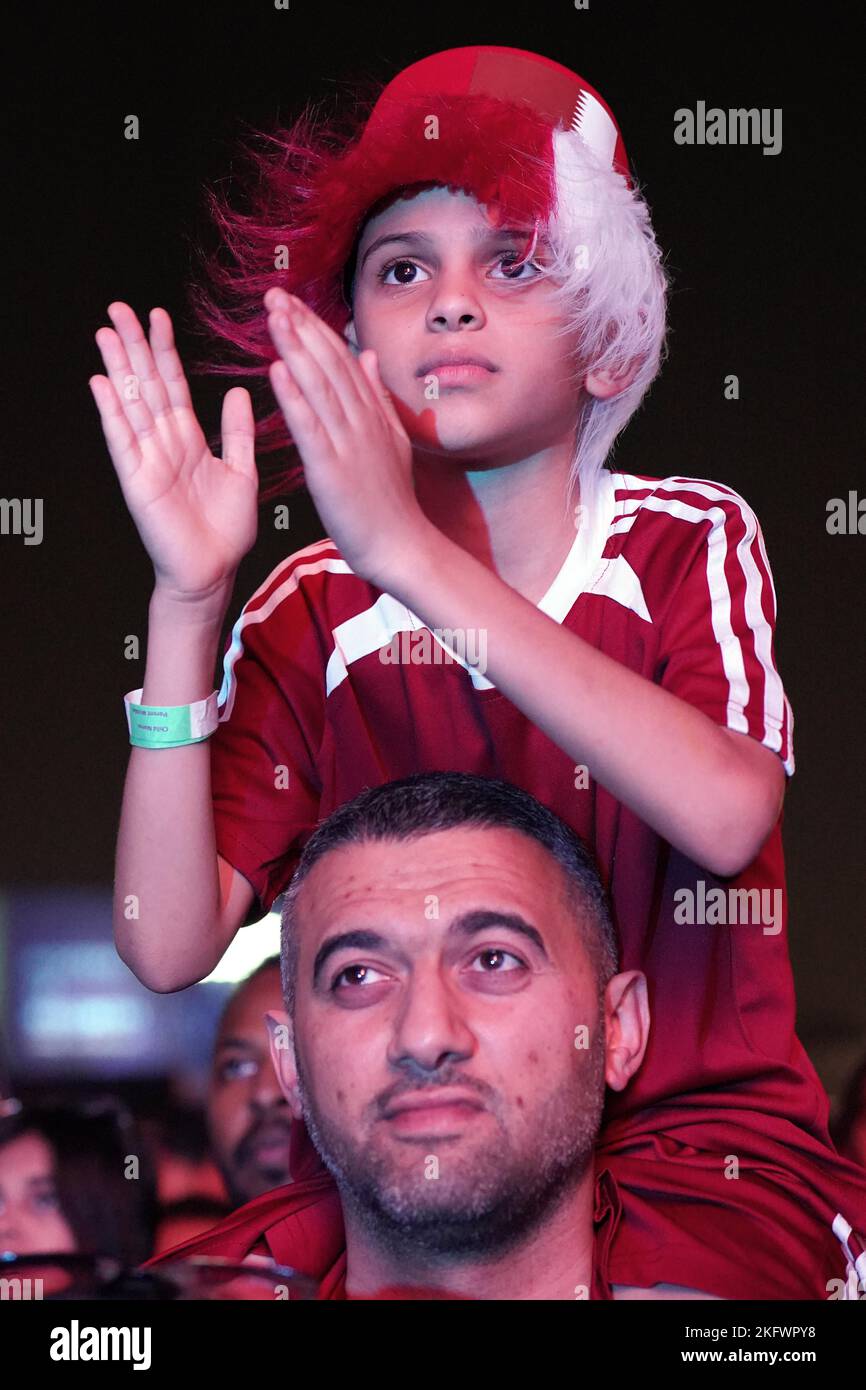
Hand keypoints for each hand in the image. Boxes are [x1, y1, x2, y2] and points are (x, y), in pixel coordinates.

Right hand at [89, 302, 258, 600]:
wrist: (214, 571)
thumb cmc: (226, 531)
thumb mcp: (242, 471)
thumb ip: (237, 432)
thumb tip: (236, 391)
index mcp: (188, 440)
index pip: (173, 384)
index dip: (164, 350)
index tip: (157, 317)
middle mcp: (164, 444)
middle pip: (146, 385)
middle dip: (134, 346)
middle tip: (119, 308)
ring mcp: (148, 460)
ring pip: (131, 404)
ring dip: (117, 368)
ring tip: (105, 333)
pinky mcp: (137, 481)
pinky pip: (122, 440)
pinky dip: (112, 412)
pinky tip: (101, 384)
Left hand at [264, 288, 428, 588]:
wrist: (402, 546)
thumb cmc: (392, 504)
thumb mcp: (393, 441)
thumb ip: (379, 397)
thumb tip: (370, 357)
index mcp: (372, 415)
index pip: (341, 361)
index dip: (314, 328)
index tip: (291, 302)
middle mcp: (362, 421)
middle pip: (328, 364)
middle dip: (300, 326)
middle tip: (273, 294)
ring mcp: (349, 442)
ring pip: (319, 385)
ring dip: (295, 347)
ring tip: (273, 315)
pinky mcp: (333, 468)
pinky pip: (311, 427)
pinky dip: (293, 397)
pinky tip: (277, 370)